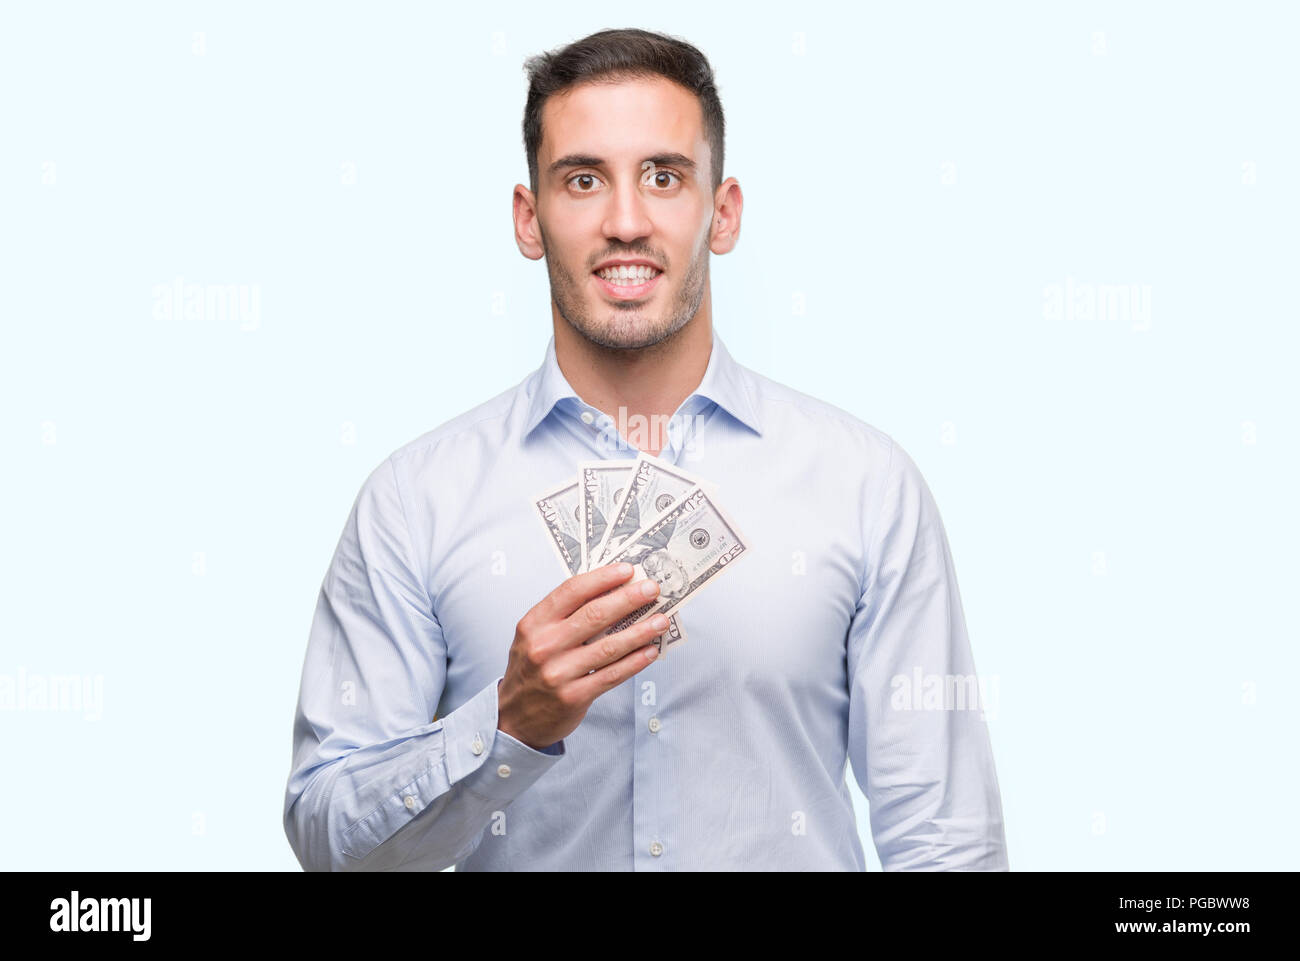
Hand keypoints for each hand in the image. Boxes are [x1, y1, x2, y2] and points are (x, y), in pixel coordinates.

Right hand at [497, 562, 666, 750]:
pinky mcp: (573, 697)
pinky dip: (635, 662)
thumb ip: (564, 615)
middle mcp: (544, 645)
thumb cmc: (531, 669)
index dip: (602, 578)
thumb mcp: (535, 636)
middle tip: (652, 589)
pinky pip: (611, 675)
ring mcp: (558, 673)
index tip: (628, 570)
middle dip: (629, 598)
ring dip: (640, 631)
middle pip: (594, 614)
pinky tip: (650, 651)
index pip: (572, 591)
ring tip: (661, 621)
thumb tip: (611, 591)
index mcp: (534, 623)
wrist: (514, 718)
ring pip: (609, 646)